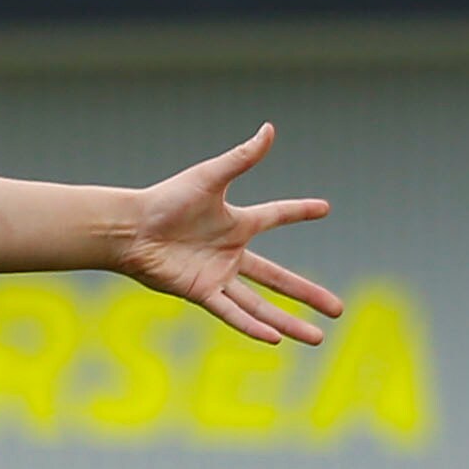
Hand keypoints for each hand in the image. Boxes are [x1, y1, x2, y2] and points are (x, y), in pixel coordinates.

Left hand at [116, 124, 339, 344]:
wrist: (130, 228)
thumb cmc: (165, 200)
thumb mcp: (210, 177)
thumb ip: (242, 158)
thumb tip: (269, 129)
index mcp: (236, 223)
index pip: (276, 216)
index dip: (299, 212)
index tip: (324, 209)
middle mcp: (231, 253)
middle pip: (279, 278)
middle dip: (308, 294)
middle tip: (338, 308)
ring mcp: (217, 276)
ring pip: (260, 305)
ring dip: (288, 322)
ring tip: (317, 338)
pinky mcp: (200, 292)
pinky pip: (232, 313)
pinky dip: (252, 326)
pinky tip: (275, 339)